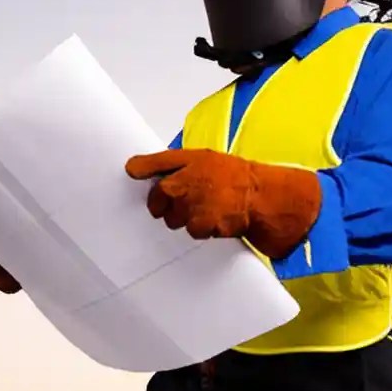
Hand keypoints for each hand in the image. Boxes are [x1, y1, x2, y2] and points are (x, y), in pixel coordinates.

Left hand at [124, 148, 320, 258]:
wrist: (261, 194)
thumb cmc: (231, 175)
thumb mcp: (198, 157)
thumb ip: (161, 162)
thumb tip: (130, 168)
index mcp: (182, 165)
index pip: (151, 175)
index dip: (155, 190)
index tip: (160, 192)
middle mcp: (183, 186)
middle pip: (159, 206)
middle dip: (171, 206)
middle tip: (192, 200)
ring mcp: (193, 207)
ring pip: (176, 221)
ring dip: (188, 218)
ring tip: (208, 207)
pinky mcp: (205, 225)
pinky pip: (194, 232)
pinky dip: (204, 228)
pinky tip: (216, 217)